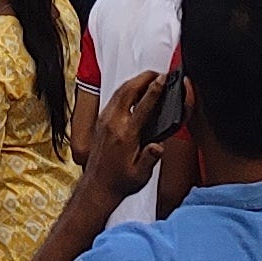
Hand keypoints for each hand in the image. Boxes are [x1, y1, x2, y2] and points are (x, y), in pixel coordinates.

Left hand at [82, 67, 169, 200]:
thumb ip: (151, 158)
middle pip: (129, 89)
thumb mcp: (141, 175)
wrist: (97, 187)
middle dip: (144, 77)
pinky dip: (126, 88)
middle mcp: (113, 123)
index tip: (164, 78)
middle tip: (158, 73)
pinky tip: (134, 90)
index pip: (143, 105)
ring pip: (120, 91)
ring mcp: (105, 120)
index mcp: (126, 134)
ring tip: (149, 77)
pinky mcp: (101, 121)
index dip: (155, 89)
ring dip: (135, 81)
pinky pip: (114, 97)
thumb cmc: (120, 182)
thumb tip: (159, 146)